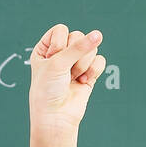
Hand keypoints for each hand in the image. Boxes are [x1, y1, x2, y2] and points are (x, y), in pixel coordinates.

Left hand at [28, 24, 106, 139]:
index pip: (61, 29)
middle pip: (79, 36)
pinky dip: (92, 72)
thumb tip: (98, 34)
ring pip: (91, 47)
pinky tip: (82, 82)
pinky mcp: (89, 72)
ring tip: (71, 78)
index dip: (59, 45)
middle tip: (63, 73)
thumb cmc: (48, 91)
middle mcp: (60, 53)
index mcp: (45, 48)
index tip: (51, 61)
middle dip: (73, 56)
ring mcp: (75, 62)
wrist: (56, 117)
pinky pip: (100, 60)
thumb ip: (78, 46)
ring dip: (82, 65)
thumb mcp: (58, 63)